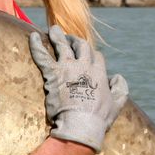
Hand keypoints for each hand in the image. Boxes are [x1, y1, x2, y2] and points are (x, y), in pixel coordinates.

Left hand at [28, 25, 128, 151]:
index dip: (91, 55)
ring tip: (53, 30)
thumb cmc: (98, 118)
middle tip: (69, 38)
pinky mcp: (52, 74)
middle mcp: (84, 66)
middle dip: (75, 40)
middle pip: (81, 46)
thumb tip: (117, 77)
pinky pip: (42, 56)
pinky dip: (36, 45)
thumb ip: (121, 88)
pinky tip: (33, 36)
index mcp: (99, 72)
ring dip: (57, 36)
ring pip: (62, 46)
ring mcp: (67, 68)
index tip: (87, 56)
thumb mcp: (117, 104)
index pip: (95, 56)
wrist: (80, 125)